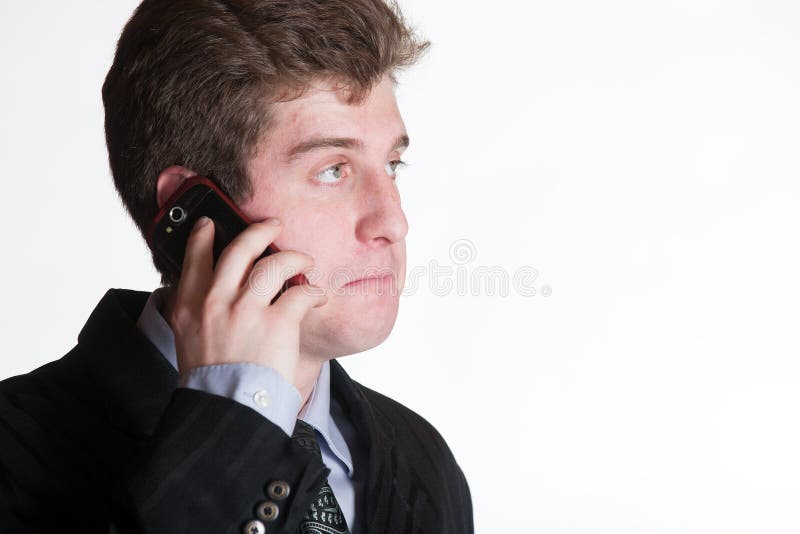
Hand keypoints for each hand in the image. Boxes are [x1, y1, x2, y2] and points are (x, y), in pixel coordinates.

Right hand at [165, 216, 326, 384]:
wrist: (227, 409)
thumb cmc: (211, 382)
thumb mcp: (188, 341)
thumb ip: (197, 313)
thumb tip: (211, 292)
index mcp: (189, 306)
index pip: (195, 258)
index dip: (203, 236)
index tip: (211, 224)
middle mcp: (216, 302)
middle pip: (240, 249)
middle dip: (259, 231)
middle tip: (272, 224)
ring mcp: (247, 310)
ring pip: (274, 263)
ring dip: (293, 257)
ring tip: (304, 260)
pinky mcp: (277, 323)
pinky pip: (301, 293)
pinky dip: (312, 292)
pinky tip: (316, 297)